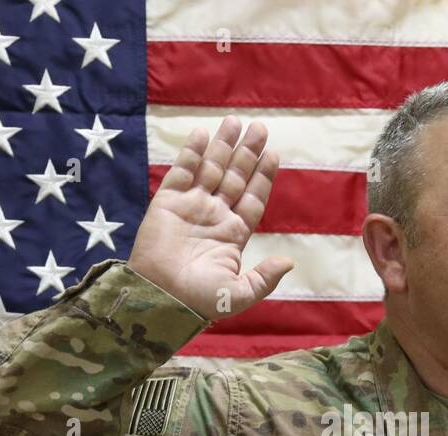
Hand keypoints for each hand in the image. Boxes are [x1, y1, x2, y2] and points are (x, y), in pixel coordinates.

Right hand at [127, 117, 293, 320]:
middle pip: (235, 177)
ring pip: (211, 169)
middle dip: (247, 153)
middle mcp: (214, 216)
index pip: (253, 198)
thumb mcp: (238, 295)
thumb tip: (289, 262)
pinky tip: (203, 133)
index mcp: (233, 234)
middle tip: (260, 128)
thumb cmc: (198, 301)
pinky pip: (182, 172)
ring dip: (223, 146)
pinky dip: (192, 153)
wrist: (158, 298)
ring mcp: (190, 207)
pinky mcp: (167, 202)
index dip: (263, 177)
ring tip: (235, 122)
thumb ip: (264, 278)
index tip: (273, 155)